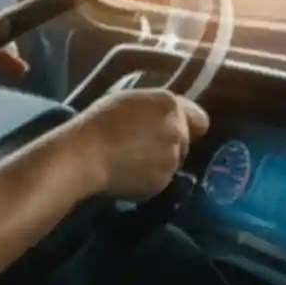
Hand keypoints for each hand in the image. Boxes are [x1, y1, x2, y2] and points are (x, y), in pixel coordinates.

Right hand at [64, 89, 209, 201]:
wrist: (85, 155)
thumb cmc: (99, 121)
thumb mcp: (128, 100)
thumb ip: (154, 108)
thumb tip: (168, 118)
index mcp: (170, 106)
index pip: (200, 120)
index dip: (186, 124)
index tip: (166, 129)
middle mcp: (178, 133)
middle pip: (185, 142)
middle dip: (168, 144)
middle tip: (140, 145)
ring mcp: (172, 161)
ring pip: (173, 162)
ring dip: (158, 162)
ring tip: (129, 160)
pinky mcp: (162, 184)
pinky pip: (160, 180)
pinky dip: (147, 178)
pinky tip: (126, 173)